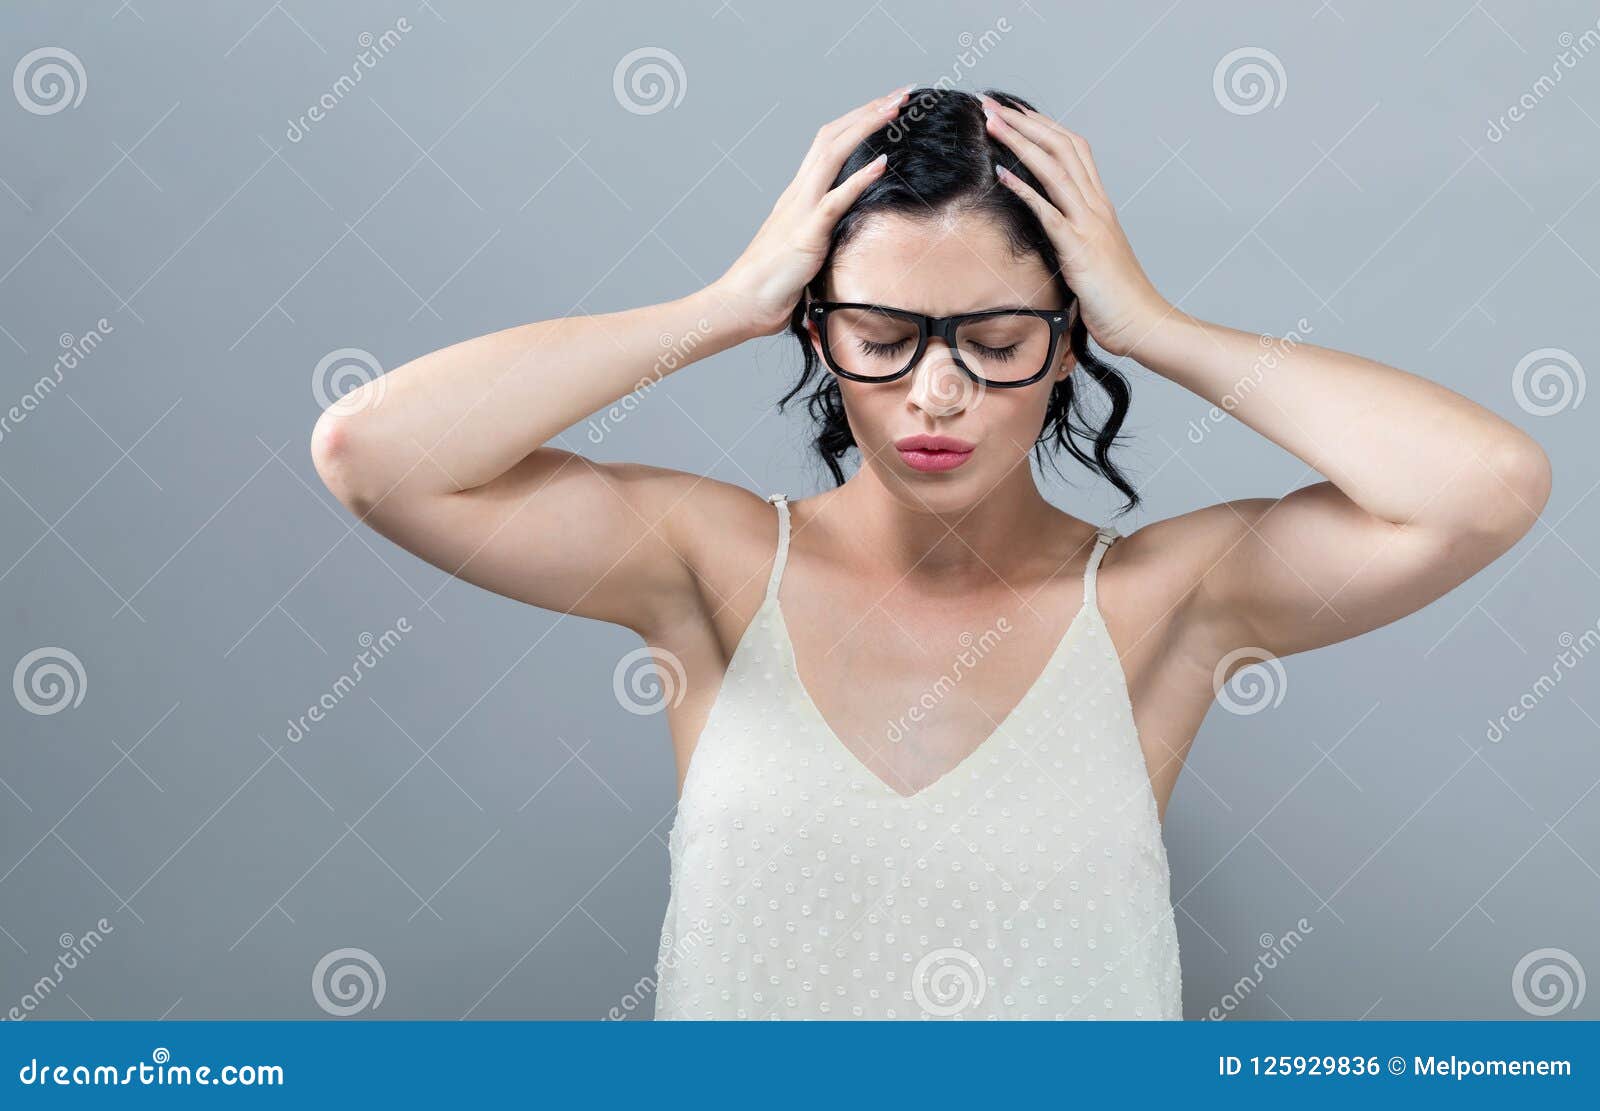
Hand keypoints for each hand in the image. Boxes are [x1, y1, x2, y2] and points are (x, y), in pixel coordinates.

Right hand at [710, 86, 911, 337]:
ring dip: (866, 127)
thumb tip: (850, 229)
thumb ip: (826, 231)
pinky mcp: (805, 235)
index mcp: (798, 195)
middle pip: (832, 136)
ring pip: (832, 154)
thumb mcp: (807, 248)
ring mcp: (800, 211)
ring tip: (896, 109)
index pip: (829, 144)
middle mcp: (798, 193)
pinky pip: (834, 200)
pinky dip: (858, 179)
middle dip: (868, 110)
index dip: (857, 121)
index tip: (887, 106)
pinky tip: (881, 163)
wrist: (743, 303)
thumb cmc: (774, 283)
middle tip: (901, 92)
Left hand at [982, 96, 1170, 357]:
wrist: (1143, 324)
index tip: (1014, 110)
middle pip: (1061, 147)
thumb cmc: (1117, 300)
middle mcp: (1096, 207)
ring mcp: (1090, 225)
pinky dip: (1024, 189)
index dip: (1042, 125)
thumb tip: (1051, 237)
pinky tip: (1001, 172)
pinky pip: (1049, 211)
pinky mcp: (1080, 249)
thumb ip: (1073, 240)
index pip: (1072, 150)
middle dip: (1024, 121)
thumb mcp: (1092, 260)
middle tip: (991, 102)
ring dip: (1020, 141)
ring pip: (1055, 168)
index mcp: (1099, 206)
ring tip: (991, 122)